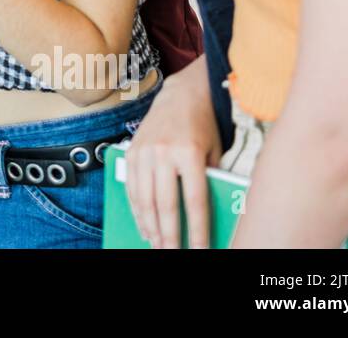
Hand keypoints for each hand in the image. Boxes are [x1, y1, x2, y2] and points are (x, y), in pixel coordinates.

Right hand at [124, 57, 222, 248]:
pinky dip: (136, 208)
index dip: (197, 229)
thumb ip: (210, 180)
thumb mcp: (216, 152)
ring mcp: (144, 151)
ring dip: (150, 225)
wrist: (181, 95)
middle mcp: (164, 152)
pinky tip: (143, 223)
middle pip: (165, 204)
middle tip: (172, 252)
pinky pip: (131, 186)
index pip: (194, 201)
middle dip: (169, 234)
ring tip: (156, 244)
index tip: (199, 249)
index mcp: (190, 153)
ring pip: (144, 198)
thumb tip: (204, 214)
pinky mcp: (132, 151)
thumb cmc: (204, 126)